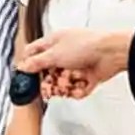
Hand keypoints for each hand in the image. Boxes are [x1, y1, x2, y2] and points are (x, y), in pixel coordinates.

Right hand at [17, 28, 131, 98]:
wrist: (112, 53)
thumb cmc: (87, 45)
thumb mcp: (54, 54)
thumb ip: (37, 62)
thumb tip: (23, 66)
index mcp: (54, 42)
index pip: (34, 52)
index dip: (28, 64)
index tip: (25, 76)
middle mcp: (64, 53)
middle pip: (48, 71)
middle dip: (47, 82)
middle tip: (47, 88)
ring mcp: (76, 65)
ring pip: (61, 82)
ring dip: (62, 87)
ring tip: (64, 88)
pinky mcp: (87, 76)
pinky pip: (77, 88)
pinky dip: (77, 91)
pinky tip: (77, 89)